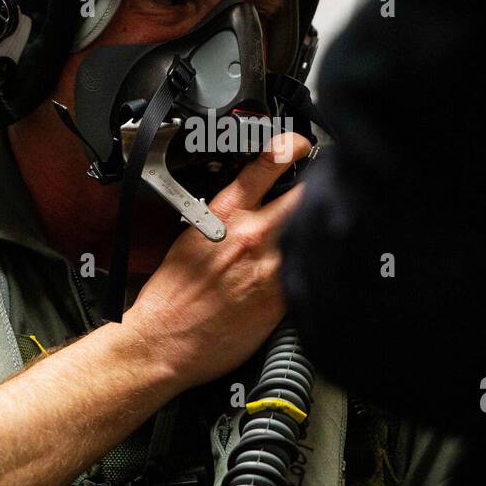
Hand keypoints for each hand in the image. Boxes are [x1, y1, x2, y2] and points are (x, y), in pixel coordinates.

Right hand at [122, 132, 311, 391]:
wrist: (164, 341)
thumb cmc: (171, 295)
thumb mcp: (191, 236)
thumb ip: (226, 216)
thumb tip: (251, 204)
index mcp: (225, 214)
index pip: (268, 162)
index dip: (294, 145)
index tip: (303, 145)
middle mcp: (251, 235)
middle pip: (305, 192)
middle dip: (317, 185)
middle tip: (322, 186)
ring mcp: (270, 267)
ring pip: (313, 231)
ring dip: (318, 226)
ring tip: (318, 228)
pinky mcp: (281, 299)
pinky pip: (311, 269)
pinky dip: (315, 263)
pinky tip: (312, 265)